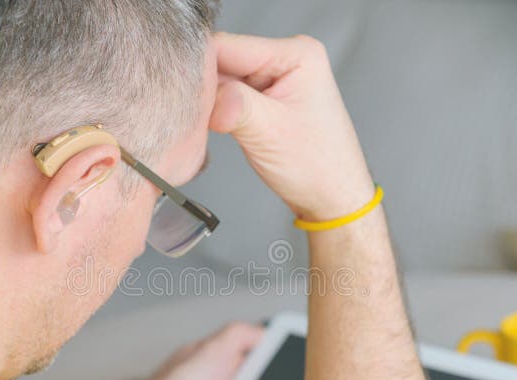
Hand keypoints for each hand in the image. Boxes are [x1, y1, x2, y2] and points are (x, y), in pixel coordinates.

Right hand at [210, 32, 374, 220]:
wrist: (331, 197)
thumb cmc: (317, 167)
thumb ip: (234, 104)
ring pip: (221, 79)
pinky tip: (219, 128)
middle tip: (198, 118)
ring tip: (215, 127)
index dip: (201, 70)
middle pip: (221, 59)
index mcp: (296, 54)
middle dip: (205, 89)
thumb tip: (198, 91)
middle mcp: (285, 58)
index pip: (227, 45)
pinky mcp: (264, 97)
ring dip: (210, 102)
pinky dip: (217, 112)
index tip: (185, 97)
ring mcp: (274, 78)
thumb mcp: (270, 132)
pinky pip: (227, 95)